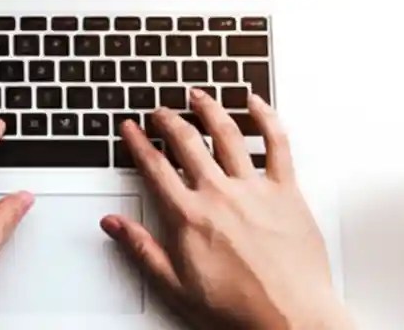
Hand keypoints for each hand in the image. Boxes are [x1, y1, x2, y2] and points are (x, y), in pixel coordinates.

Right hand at [102, 90, 352, 329]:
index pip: (154, 167)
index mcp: (189, 216)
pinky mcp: (286, 190)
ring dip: (208, 109)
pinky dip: (266, 118)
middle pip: (186, 142)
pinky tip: (256, 102)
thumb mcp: (176, 286)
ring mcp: (254, 188)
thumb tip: (113, 224)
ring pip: (226, 133)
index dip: (138, 143)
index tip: (131, 129)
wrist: (290, 318)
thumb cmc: (239, 308)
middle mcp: (219, 194)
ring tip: (197, 95)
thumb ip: (141, 249)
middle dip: (167, 120)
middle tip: (159, 111)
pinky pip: (277, 143)